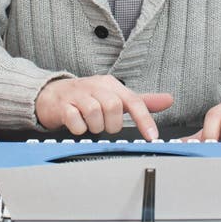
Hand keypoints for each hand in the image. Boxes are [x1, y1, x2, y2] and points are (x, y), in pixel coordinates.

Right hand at [35, 75, 173, 140]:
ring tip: (91, 125)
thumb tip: (168, 100)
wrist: (52, 94)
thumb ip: (142, 101)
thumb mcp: (116, 96)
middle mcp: (96, 86)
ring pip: (95, 113)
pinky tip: (78, 125)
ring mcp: (78, 94)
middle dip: (113, 124)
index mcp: (111, 85)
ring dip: (96, 127)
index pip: (133, 100)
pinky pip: (75, 120)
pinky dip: (79, 128)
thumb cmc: (88, 97)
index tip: (152, 137)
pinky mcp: (62, 105)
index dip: (144, 119)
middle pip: (114, 107)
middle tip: (106, 126)